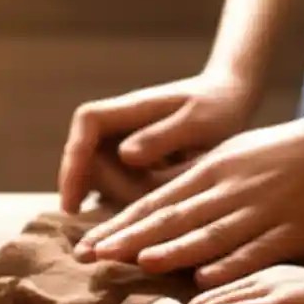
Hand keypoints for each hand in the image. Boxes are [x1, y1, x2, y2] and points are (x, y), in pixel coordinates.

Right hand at [59, 72, 257, 212]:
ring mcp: (119, 142)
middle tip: (159, 200)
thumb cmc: (219, 106)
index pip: (86, 127)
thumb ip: (163, 136)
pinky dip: (135, 197)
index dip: (73, 164)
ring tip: (170, 190)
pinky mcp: (129, 159)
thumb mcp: (201, 121)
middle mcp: (116, 125)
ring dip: (127, 196)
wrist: (231, 98)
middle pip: (91, 163)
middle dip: (116, 190)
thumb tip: (124, 155)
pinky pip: (119, 184)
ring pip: (103, 179)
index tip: (71, 205)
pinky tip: (164, 197)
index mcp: (128, 108)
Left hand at [74, 110, 303, 287]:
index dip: (119, 226)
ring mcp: (261, 210)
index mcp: (210, 171)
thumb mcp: (230, 159)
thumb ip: (193, 185)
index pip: (154, 203)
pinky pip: (258, 250)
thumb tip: (153, 212)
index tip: (86, 246)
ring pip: (211, 233)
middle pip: (172, 218)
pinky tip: (206, 277)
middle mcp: (229, 189)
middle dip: (129, 239)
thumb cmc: (282, 155)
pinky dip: (231, 263)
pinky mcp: (294, 230)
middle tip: (91, 256)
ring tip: (139, 261)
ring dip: (174, 249)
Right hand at [190, 266, 303, 303]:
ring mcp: (276, 273)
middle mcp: (274, 281)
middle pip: (214, 292)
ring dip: (188, 289)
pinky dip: (206, 282)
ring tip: (154, 298)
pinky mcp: (280, 272)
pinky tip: (193, 288)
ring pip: (219, 280)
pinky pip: (232, 274)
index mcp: (285, 301)